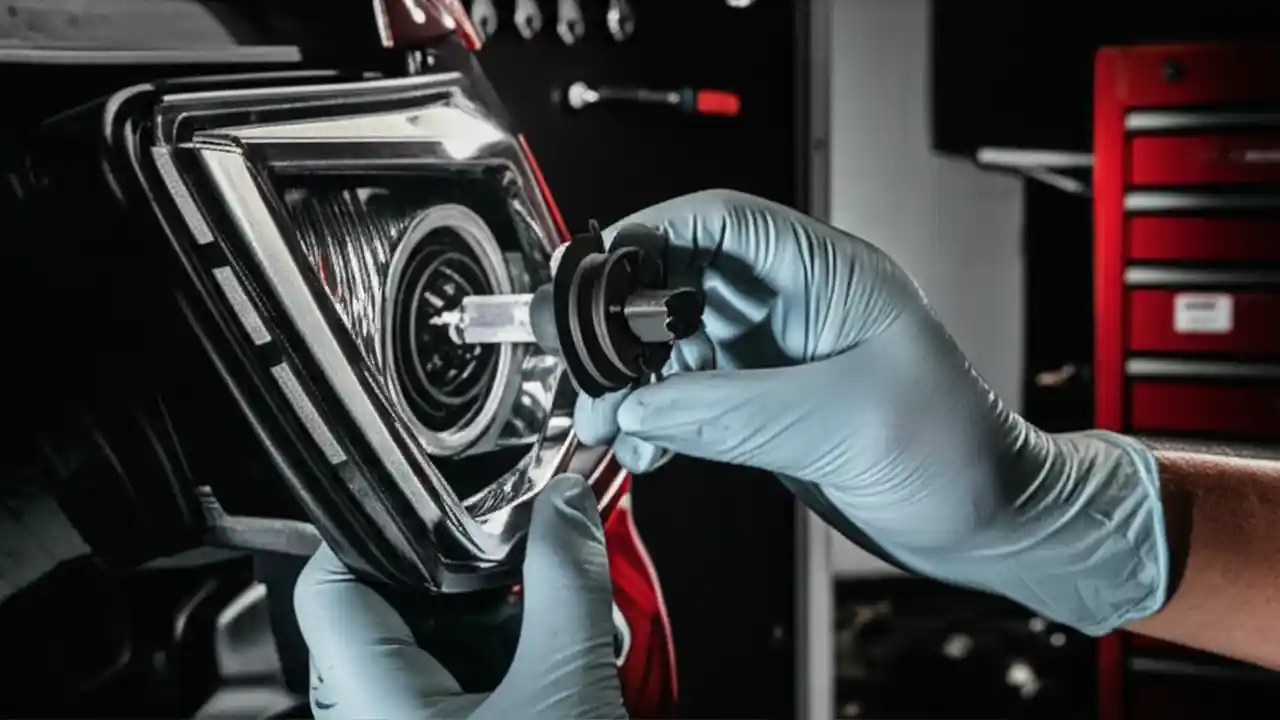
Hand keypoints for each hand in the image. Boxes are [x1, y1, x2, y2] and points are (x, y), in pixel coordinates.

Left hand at [293, 474, 626, 718]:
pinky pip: (450, 688)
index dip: (377, 521)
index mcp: (373, 700)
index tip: (432, 488)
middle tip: (514, 543)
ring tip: (543, 608)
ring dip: (485, 618)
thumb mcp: (569, 689)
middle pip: (386, 606)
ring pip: (425, 650)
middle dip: (459, 569)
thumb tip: (566, 504)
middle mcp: (370, 717)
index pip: (329, 582)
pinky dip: (497, 660)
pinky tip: (547, 660)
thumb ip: (568, 585)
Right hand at [576, 189, 1167, 635]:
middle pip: (681, 280)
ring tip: (604, 419)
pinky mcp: (763, 403)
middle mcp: (794, 305)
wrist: (988, 522)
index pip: (722, 222)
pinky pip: (687, 396)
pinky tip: (643, 446)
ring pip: (674, 342)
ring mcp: (774, 355)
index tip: (594, 270)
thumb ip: (731, 413)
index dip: (649, 234)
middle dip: (622, 319)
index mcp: (828, 276)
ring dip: (631, 380)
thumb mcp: (843, 424)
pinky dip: (655, 418)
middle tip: (580, 361)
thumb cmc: (956, 456)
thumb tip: (637, 409)